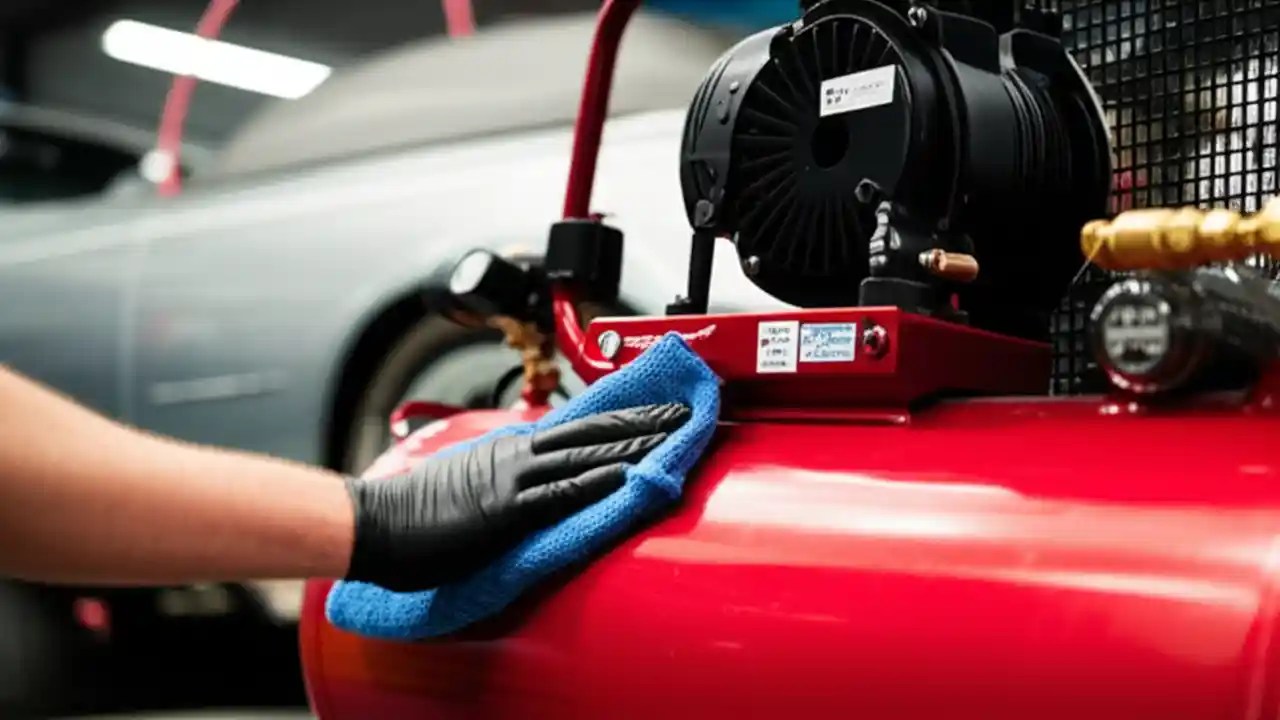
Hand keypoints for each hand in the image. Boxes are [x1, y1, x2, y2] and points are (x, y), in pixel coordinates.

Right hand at [344, 403, 690, 590]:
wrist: (375, 524)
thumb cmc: (416, 514)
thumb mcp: (471, 487)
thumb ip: (506, 483)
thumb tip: (535, 487)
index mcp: (511, 451)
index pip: (579, 427)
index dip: (622, 418)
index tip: (658, 409)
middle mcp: (519, 456)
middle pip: (595, 430)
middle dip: (645, 421)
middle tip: (689, 410)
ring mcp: (514, 480)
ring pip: (588, 454)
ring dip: (637, 443)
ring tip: (678, 433)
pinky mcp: (506, 510)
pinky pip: (561, 493)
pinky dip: (598, 481)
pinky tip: (630, 475)